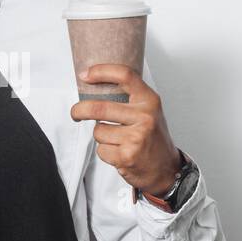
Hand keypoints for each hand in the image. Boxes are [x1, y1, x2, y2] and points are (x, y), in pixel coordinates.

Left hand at [70, 63, 182, 193]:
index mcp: (149, 101)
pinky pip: (101, 150)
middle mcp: (145, 117)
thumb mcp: (149, 111)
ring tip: (118, 141)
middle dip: (79, 110)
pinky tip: (120, 152)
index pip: (125, 76)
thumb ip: (129, 98)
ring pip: (98, 132)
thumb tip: (95, 84)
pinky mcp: (127, 156)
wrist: (166, 169)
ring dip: (101, 137)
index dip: (101, 71)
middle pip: (99, 108)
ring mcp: (136, 137)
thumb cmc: (152, 137)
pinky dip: (106, 152)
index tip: (85, 75)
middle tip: (76, 113)